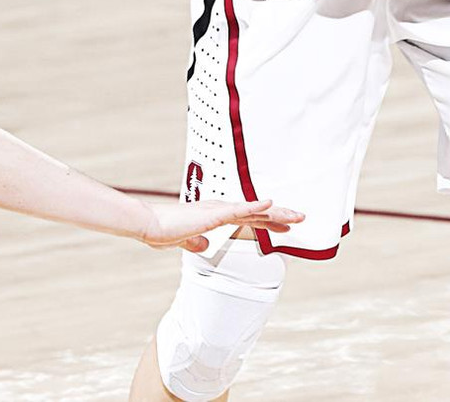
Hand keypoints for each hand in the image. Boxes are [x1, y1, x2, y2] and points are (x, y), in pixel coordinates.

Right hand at [138, 197, 303, 253]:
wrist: (149, 225)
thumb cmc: (161, 231)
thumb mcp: (183, 241)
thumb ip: (195, 242)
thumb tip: (204, 246)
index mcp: (214, 215)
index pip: (247, 217)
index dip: (267, 220)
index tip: (284, 225)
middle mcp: (219, 209)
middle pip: (256, 212)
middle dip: (279, 216)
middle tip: (300, 218)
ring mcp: (217, 210)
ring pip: (253, 210)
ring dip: (275, 212)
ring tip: (296, 215)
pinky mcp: (213, 214)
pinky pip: (239, 209)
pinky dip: (255, 206)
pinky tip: (270, 203)